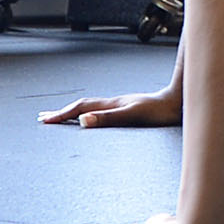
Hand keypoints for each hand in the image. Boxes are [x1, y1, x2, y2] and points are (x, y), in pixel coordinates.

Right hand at [42, 87, 181, 127]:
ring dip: (74, 112)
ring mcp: (121, 105)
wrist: (179, 102)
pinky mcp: (130, 109)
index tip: (44, 120)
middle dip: (62, 112)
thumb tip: (82, 121)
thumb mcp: (132, 116)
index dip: (61, 114)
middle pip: (81, 106)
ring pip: (91, 107)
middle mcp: (113, 103)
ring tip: (63, 116)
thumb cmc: (160, 111)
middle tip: (44, 117)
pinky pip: (102, 111)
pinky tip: (95, 118)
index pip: (79, 108)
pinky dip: (90, 114)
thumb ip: (108, 118)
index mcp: (110, 104)